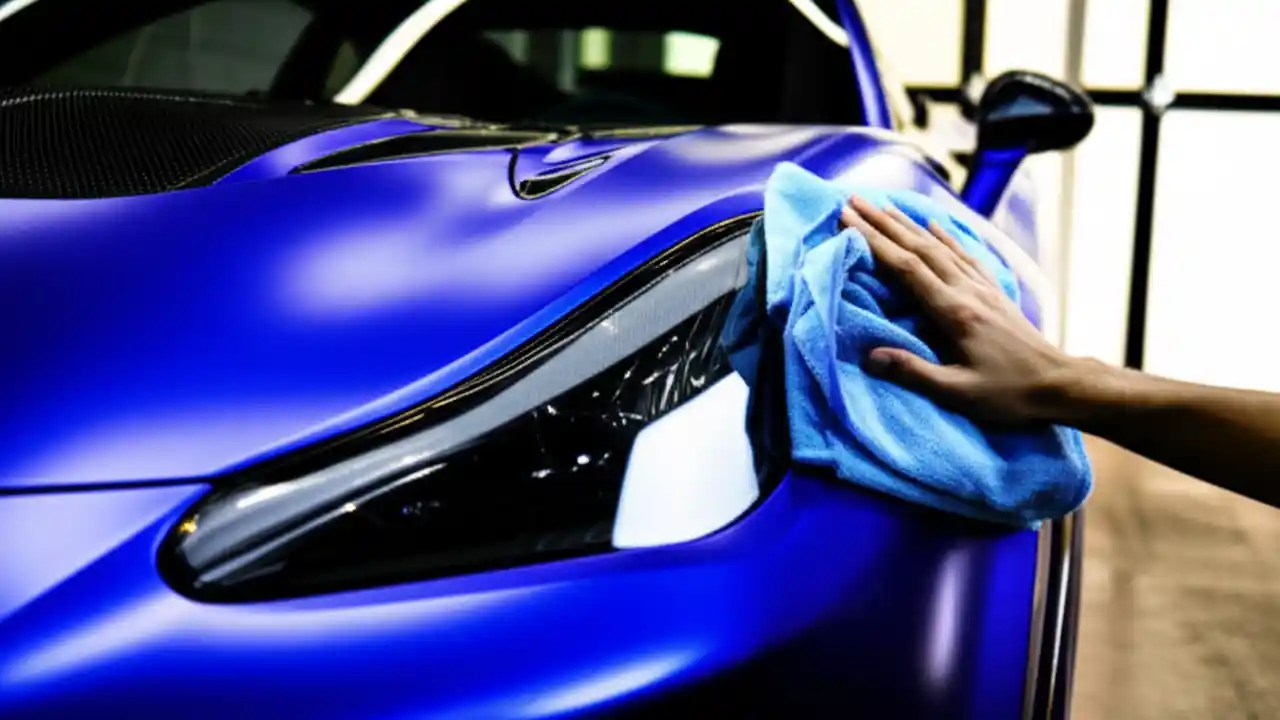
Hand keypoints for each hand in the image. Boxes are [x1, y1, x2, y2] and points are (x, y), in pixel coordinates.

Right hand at [840, 195, 1095, 425]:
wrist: (1059, 385)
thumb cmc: (1009, 394)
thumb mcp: (958, 393)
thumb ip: (913, 372)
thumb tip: (868, 356)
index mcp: (954, 312)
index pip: (906, 268)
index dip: (875, 242)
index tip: (848, 220)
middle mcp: (967, 290)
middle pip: (919, 247)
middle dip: (884, 223)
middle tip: (854, 201)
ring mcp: (982, 288)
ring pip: (940, 246)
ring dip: (909, 224)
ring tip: (884, 206)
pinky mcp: (994, 292)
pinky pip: (964, 254)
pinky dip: (946, 236)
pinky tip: (934, 224)